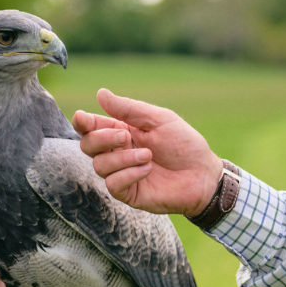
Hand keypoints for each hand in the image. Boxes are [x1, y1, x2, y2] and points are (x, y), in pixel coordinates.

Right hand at [72, 88, 223, 215]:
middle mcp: (118, 153)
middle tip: (126, 136)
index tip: (83, 118)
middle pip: (87, 146)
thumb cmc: (184, 144)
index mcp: (122, 132)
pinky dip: (128, 174)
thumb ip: (128, 109)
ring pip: (99, 165)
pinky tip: (147, 170)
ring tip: (148, 155)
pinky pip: (113, 184)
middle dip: (103, 139)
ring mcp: (122, 174)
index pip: (91, 127)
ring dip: (123, 158)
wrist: (203, 174)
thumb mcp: (159, 119)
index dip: (82, 122)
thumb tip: (100, 93)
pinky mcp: (129, 193)